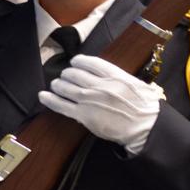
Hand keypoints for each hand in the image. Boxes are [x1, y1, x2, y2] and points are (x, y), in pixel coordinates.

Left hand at [37, 54, 162, 155]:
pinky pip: (61, 105)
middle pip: (74, 73)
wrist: (145, 127)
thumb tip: (113, 76)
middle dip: (67, 74)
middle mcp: (98, 84)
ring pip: (65, 87)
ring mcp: (89, 100)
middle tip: (66, 77)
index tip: (75, 63)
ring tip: (56, 85)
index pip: (89, 62)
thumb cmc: (146, 108)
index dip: (78, 61)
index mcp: (113, 75)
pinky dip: (50, 100)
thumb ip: (122, 77)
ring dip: (58, 85)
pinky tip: (43, 95)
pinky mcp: (84, 115)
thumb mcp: (137, 84)